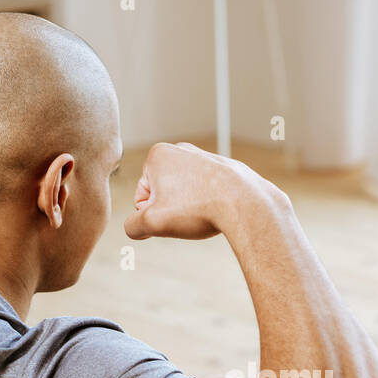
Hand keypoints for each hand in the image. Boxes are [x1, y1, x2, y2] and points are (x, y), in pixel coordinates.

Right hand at [124, 142, 280, 240]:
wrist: (244, 203)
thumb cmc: (197, 208)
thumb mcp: (152, 222)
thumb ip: (133, 226)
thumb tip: (135, 227)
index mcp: (158, 155)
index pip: (141, 197)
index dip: (152, 215)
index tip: (171, 216)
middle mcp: (180, 150)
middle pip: (163, 195)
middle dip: (171, 211)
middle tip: (188, 216)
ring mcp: (204, 158)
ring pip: (186, 196)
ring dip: (190, 210)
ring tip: (204, 214)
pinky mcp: (223, 169)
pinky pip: (206, 194)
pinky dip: (209, 205)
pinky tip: (218, 210)